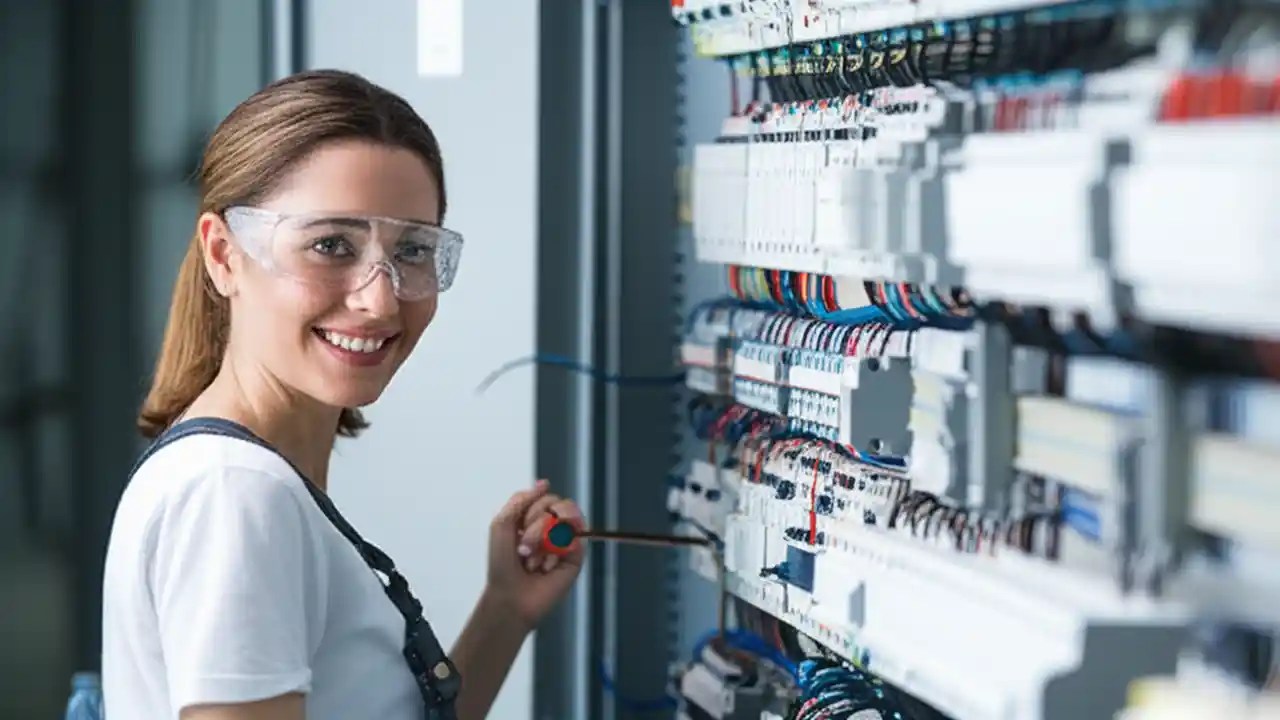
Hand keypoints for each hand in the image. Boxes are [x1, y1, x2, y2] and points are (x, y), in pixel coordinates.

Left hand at [485, 480, 584, 630]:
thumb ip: (521, 499)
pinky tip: (546, 566)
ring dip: (547, 537)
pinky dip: (557, 552)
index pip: (546, 497)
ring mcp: (566, 542)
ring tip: (535, 557)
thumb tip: (545, 483)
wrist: (510, 596)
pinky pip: (575, 541)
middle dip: (537, 525)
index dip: (534, 508)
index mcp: (535, 518)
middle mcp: (553, 527)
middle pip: (559, 505)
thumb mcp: (502, 523)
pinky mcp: (576, 558)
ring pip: (570, 519)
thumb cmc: (502, 564)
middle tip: (524, 547)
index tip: (520, 526)